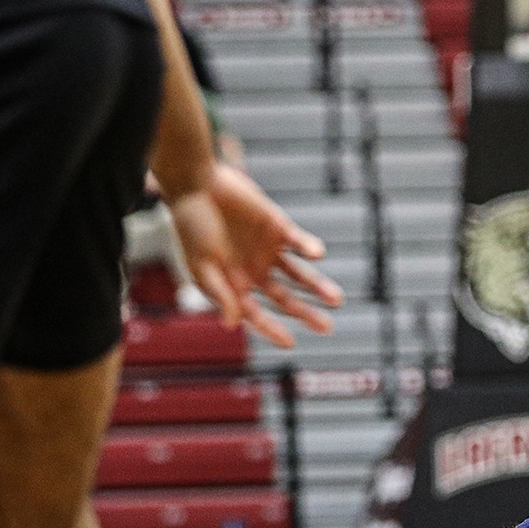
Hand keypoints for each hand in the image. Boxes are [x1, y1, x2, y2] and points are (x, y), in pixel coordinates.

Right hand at [167, 163, 342, 347]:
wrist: (197, 185)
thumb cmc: (192, 226)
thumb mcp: (202, 264)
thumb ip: (220, 293)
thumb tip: (233, 324)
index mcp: (234, 285)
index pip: (257, 314)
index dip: (272, 329)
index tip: (290, 342)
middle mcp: (254, 272)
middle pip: (285, 298)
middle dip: (305, 313)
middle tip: (326, 327)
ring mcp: (268, 250)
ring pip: (299, 275)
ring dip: (317, 286)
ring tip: (335, 299)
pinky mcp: (278, 227)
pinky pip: (299, 242)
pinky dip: (309, 248)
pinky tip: (318, 255)